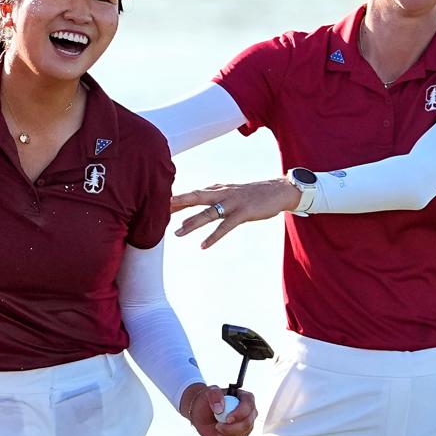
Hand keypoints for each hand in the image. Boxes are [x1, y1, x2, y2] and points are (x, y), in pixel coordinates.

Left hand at [170, 178, 299, 248]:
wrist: (278, 190)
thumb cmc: (252, 193)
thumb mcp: (230, 191)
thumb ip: (213, 195)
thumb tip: (196, 197)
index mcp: (217, 189)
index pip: (192, 193)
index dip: (176, 199)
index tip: (157, 203)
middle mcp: (222, 194)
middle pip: (195, 197)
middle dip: (177, 203)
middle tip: (160, 209)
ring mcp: (233, 203)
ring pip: (208, 213)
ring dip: (191, 223)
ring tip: (177, 233)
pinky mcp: (243, 213)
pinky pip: (225, 226)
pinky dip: (213, 236)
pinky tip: (203, 245)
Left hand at [181, 383, 256, 435]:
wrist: (201, 412)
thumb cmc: (207, 400)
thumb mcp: (209, 392)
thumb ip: (215, 395)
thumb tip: (220, 409)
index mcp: (245, 398)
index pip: (249, 405)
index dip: (240, 413)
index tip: (228, 419)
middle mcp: (248, 413)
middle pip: (248, 423)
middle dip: (233, 427)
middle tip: (218, 426)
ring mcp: (246, 426)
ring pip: (242, 434)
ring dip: (227, 433)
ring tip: (216, 426)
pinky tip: (218, 433)